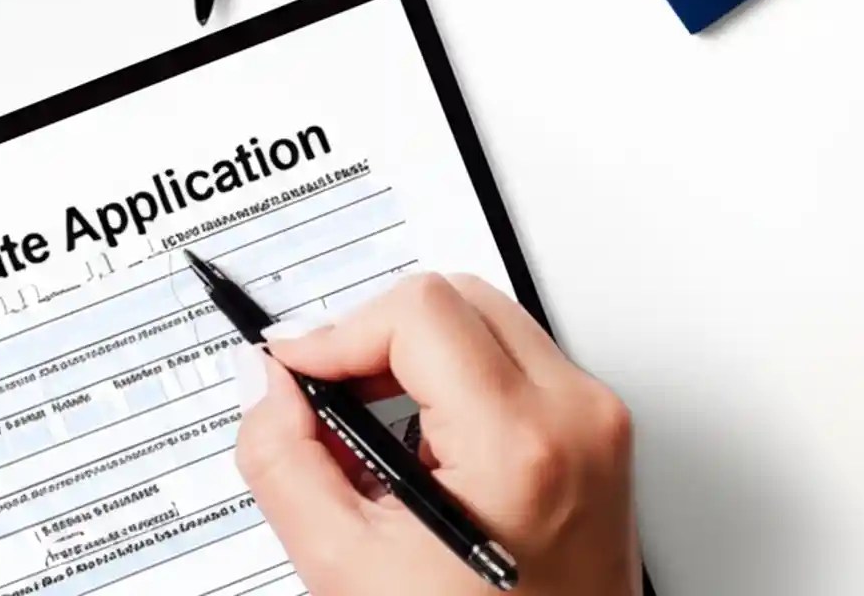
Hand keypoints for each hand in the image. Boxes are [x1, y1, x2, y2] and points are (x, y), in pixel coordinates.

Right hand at [232, 274, 640, 595]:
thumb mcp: (344, 564)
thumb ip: (282, 458)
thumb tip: (266, 384)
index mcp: (519, 445)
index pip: (418, 311)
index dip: (339, 332)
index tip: (298, 368)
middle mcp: (575, 417)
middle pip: (455, 299)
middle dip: (375, 336)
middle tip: (328, 393)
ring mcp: (596, 422)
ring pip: (485, 319)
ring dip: (414, 355)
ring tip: (372, 427)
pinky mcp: (597, 431)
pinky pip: (515, 359)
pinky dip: (454, 378)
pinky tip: (421, 440)